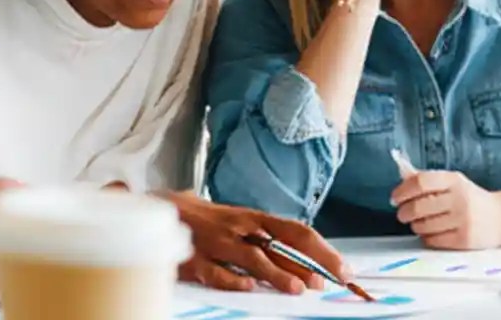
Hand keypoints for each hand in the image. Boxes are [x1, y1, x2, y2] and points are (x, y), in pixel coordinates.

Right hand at [162, 191, 344, 293]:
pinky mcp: (193, 259)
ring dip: (276, 273)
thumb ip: (269, 248)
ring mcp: (216, 243)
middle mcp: (239, 227)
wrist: (156, 209)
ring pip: (252, 258)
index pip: (296, 231)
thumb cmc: (206, 222)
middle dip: (312, 263)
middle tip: (334, 281)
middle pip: (282, 244)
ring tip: (297, 289)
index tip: (344, 269)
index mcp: (253, 218)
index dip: (323, 250)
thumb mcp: (239, 226)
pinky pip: (215, 272)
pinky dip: (232, 280)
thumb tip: (308, 273)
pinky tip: (248, 288)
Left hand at [390, 171, 500, 249]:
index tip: (395, 198)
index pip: (421, 182)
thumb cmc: (471, 198)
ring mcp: (463, 220)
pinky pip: (433, 241)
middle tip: (402, 214)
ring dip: (415, 226)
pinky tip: (430, 233)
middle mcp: (459, 199)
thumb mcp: (454, 183)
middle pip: (418, 206)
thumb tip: (401, 178)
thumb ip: (429, 181)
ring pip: (424, 226)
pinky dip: (426, 237)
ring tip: (418, 223)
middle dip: (404, 212)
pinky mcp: (465, 240)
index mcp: (454, 180)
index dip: (403, 190)